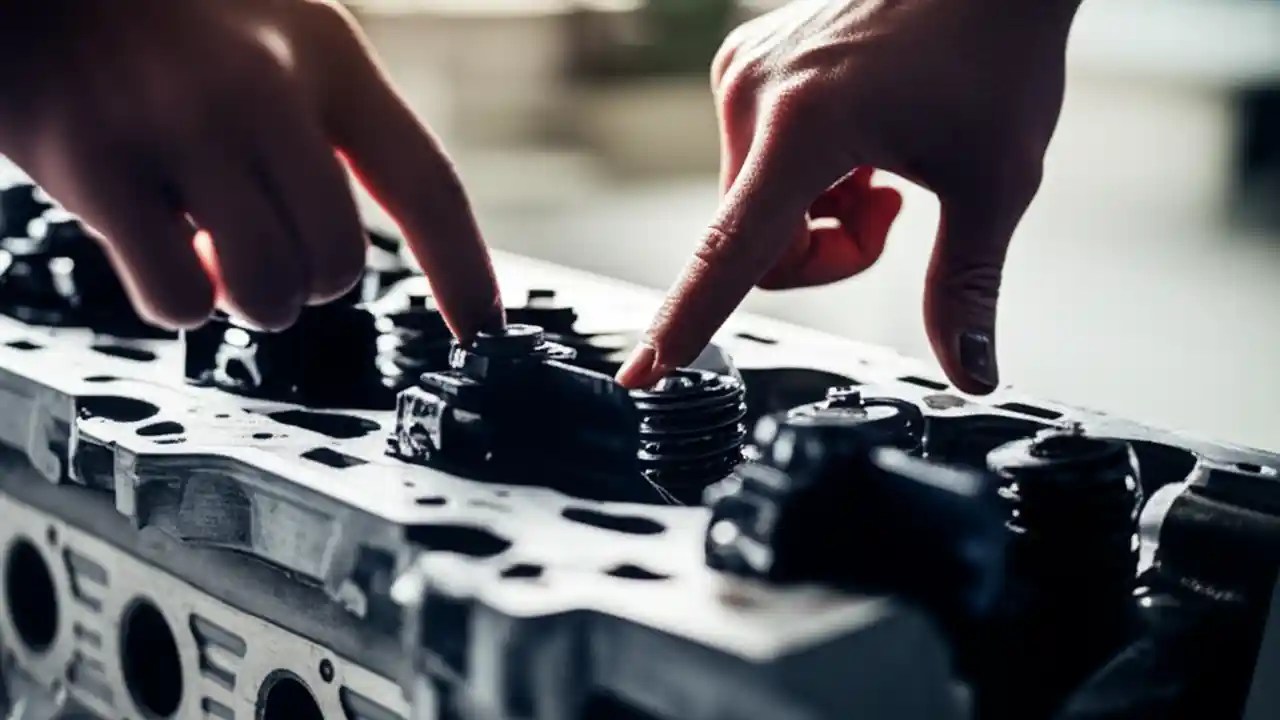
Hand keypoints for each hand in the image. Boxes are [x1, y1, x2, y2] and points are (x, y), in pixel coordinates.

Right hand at [0, 0, 501, 337]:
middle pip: (339, 258)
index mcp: (326, 53)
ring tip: (208, 246)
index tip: (486, 333)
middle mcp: (266, 84)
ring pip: (270, 288)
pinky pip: (180, 298)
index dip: (465, 271)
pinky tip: (153, 243)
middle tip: (259, 248)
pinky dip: (177, 299)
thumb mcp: (275, 36)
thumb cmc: (161, 20)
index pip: (428, 183)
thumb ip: (324, 128)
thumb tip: (340, 253)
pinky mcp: (96, 164)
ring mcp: (181, 123)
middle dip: (307, 282)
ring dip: (246, 297)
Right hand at [617, 0, 1080, 393]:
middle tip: (893, 212)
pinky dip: (807, 177)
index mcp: (806, 125)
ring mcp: (744, 75)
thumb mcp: (993, 183)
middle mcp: (754, 96)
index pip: (731, 253)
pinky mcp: (747, 67)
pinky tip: (861, 140)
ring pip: (754, 207)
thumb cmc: (995, 50)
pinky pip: (757, 163)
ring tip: (883, 168)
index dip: (687, 322)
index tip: (644, 371)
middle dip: (823, 253)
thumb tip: (970, 372)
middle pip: (755, 244)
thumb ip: (966, 289)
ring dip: (817, 216)